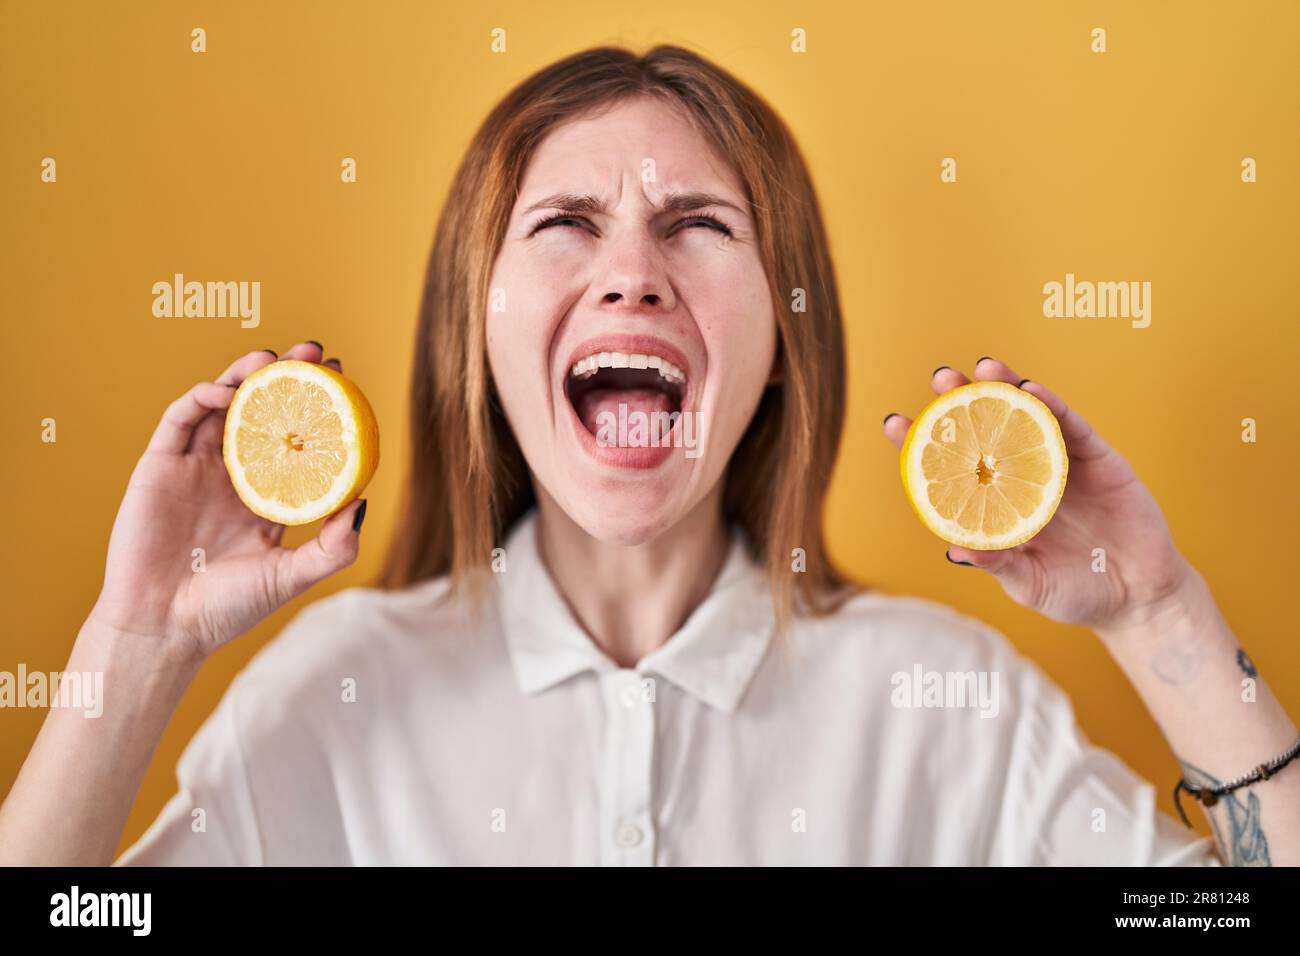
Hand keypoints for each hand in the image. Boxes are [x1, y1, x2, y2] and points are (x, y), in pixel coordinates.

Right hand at [89, 342, 364, 666]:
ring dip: (246, 375)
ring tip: (274, 357)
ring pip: (223, 405)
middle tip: (317, 352)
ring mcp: (194, 468)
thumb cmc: (227, 608)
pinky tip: (231, 391)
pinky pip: (181, 419)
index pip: (297, 438)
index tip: (345, 381)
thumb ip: (333, 546)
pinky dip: (205, 396)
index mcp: (266, 497)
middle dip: (288, 377)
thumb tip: (364, 501)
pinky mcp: (159, 466)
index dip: (318, 407)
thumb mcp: (292, 576)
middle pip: (263, 411)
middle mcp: (231, 476)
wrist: (164, 627)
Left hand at [882, 356, 1193, 631]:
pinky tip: (1031, 389)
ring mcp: (1060, 463)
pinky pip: (1072, 426)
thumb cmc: (1076, 593)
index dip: (923, 443)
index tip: (893, 422)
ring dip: (1007, 387)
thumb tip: (955, 548)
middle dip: (962, 400)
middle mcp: (1022, 476)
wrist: (1139, 598)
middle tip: (941, 377)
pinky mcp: (1098, 459)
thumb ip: (998, 563)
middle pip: (986, 429)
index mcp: (996, 503)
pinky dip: (1053, 405)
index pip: (952, 466)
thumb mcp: (1030, 584)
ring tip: (984, 366)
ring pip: (1027, 416)